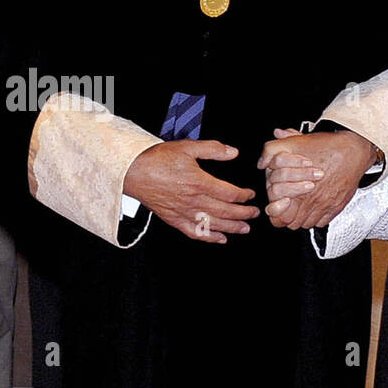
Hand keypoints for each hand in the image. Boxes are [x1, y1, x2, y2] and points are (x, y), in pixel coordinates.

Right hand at [123, 140, 258, 243]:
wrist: (132, 172)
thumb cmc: (157, 159)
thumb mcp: (187, 148)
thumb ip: (212, 149)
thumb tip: (233, 152)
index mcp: (199, 182)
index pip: (229, 193)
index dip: (243, 196)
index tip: (250, 195)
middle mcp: (193, 200)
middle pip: (225, 211)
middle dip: (243, 214)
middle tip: (255, 214)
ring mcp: (184, 212)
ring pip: (214, 224)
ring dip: (232, 228)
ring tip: (245, 229)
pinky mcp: (174, 219)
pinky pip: (195, 232)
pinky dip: (209, 237)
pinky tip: (221, 239)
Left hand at [258, 127, 374, 229]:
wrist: (352, 151)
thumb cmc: (326, 147)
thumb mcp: (294, 143)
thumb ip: (273, 150)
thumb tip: (262, 161)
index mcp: (296, 187)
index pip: (279, 215)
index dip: (276, 212)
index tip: (279, 203)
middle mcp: (310, 200)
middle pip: (292, 223)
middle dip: (288, 216)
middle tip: (289, 206)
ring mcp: (324, 205)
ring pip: (306, 224)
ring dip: (302, 217)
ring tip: (302, 207)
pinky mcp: (336, 207)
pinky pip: (322, 222)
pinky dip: (317, 218)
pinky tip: (316, 206)